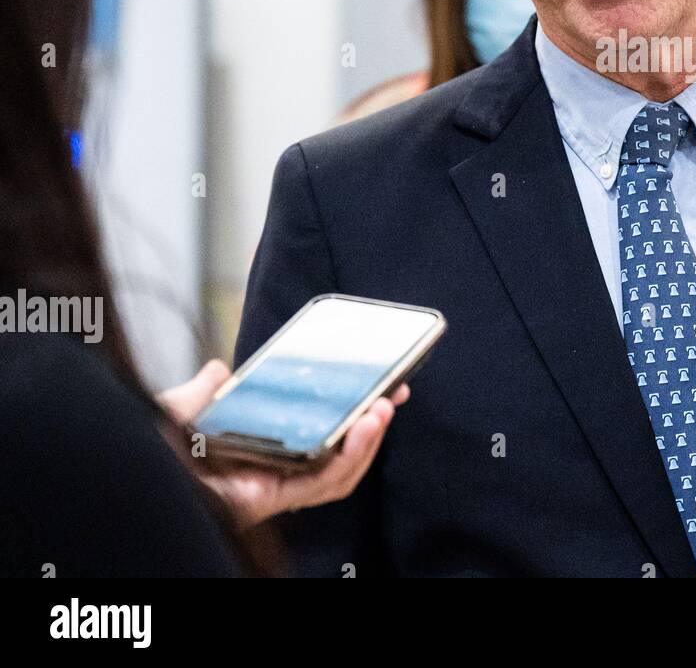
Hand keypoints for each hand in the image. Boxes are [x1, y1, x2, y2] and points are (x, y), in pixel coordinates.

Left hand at [157, 359, 410, 528]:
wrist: (127, 465)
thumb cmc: (144, 447)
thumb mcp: (179, 407)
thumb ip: (203, 391)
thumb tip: (219, 371)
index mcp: (253, 453)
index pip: (310, 437)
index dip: (345, 416)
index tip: (372, 387)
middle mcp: (267, 474)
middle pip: (334, 455)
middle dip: (370, 426)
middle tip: (394, 394)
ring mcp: (272, 488)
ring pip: (338, 472)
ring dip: (368, 441)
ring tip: (384, 408)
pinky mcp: (270, 499)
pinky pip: (322, 484)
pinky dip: (350, 455)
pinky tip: (364, 428)